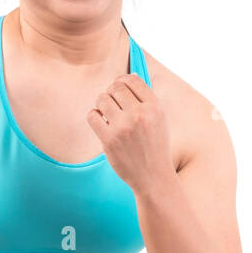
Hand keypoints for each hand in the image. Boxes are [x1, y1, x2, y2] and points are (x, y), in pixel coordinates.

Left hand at [87, 73, 173, 195]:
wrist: (153, 176)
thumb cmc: (154, 146)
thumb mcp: (159, 119)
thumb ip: (146, 99)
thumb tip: (130, 76)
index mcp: (154, 107)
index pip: (132, 79)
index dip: (123, 81)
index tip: (119, 89)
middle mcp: (139, 114)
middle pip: (115, 87)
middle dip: (111, 92)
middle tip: (112, 103)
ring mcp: (123, 127)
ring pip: (102, 99)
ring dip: (101, 103)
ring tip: (106, 113)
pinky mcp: (109, 140)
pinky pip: (92, 116)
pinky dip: (93, 115)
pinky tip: (100, 122)